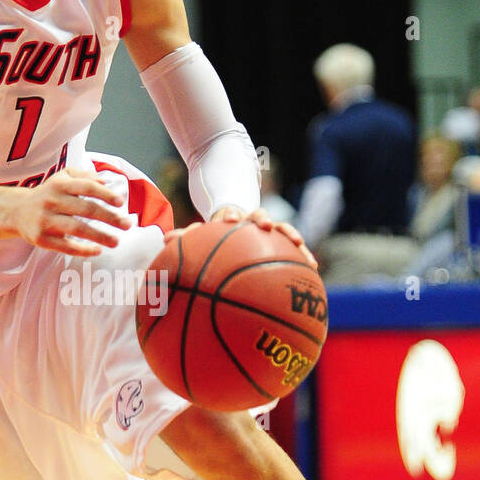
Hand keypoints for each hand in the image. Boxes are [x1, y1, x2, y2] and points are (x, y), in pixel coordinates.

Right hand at [12, 167, 132, 256]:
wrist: (16, 211)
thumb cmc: (48, 193)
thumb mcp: (62, 178)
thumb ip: (84, 176)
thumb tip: (106, 182)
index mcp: (60, 184)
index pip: (86, 187)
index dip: (105, 194)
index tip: (121, 202)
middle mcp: (52, 201)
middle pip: (86, 209)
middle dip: (109, 218)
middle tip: (127, 225)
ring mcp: (46, 220)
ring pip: (77, 229)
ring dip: (99, 236)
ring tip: (116, 241)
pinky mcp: (41, 238)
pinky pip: (65, 246)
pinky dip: (83, 250)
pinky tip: (97, 250)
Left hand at [164, 205, 316, 268]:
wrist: (235, 214)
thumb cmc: (214, 231)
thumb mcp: (200, 233)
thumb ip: (184, 238)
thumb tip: (165, 240)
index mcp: (229, 217)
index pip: (229, 212)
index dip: (230, 215)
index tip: (230, 220)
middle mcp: (249, 220)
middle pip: (258, 215)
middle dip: (261, 219)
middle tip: (265, 225)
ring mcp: (267, 228)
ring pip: (280, 227)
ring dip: (288, 234)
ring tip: (299, 243)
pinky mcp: (280, 238)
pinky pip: (292, 247)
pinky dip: (302, 255)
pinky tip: (314, 267)